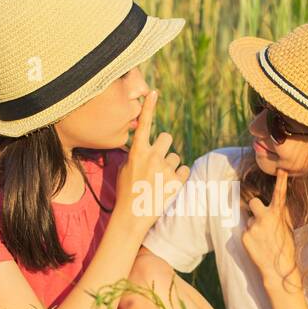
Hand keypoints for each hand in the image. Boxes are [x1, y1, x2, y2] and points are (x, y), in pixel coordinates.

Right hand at [114, 89, 190, 235]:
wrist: (132, 216)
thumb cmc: (126, 193)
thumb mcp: (124, 169)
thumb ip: (135, 155)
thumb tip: (142, 147)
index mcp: (137, 151)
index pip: (145, 124)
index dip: (149, 106)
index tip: (153, 92)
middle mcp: (152, 156)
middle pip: (166, 138)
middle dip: (164, 148)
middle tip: (157, 164)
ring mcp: (165, 168)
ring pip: (175, 157)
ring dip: (170, 167)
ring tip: (159, 181)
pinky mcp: (176, 181)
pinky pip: (184, 170)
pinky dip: (178, 178)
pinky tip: (168, 187)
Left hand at [241, 169, 299, 287]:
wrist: (278, 269)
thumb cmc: (285, 249)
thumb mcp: (287, 228)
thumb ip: (281, 215)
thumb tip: (278, 206)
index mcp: (278, 215)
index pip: (279, 194)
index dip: (281, 181)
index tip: (281, 170)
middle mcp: (264, 218)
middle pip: (254, 203)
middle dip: (256, 210)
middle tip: (262, 222)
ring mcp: (253, 226)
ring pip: (250, 220)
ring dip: (254, 226)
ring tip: (263, 239)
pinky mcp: (244, 236)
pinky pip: (245, 231)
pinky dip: (250, 237)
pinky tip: (258, 246)